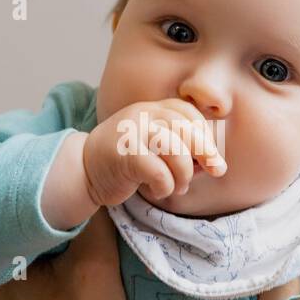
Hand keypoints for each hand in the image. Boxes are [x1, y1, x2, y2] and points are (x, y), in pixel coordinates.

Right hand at [81, 98, 225, 205]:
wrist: (84, 172)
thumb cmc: (125, 163)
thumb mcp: (155, 148)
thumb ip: (181, 148)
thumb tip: (215, 163)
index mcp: (151, 109)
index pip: (188, 112)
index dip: (205, 133)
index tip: (211, 155)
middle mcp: (142, 115)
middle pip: (186, 129)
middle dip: (206, 152)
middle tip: (215, 171)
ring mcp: (131, 133)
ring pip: (176, 151)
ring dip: (184, 175)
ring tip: (177, 186)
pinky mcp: (124, 156)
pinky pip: (159, 172)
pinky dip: (166, 186)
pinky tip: (158, 190)